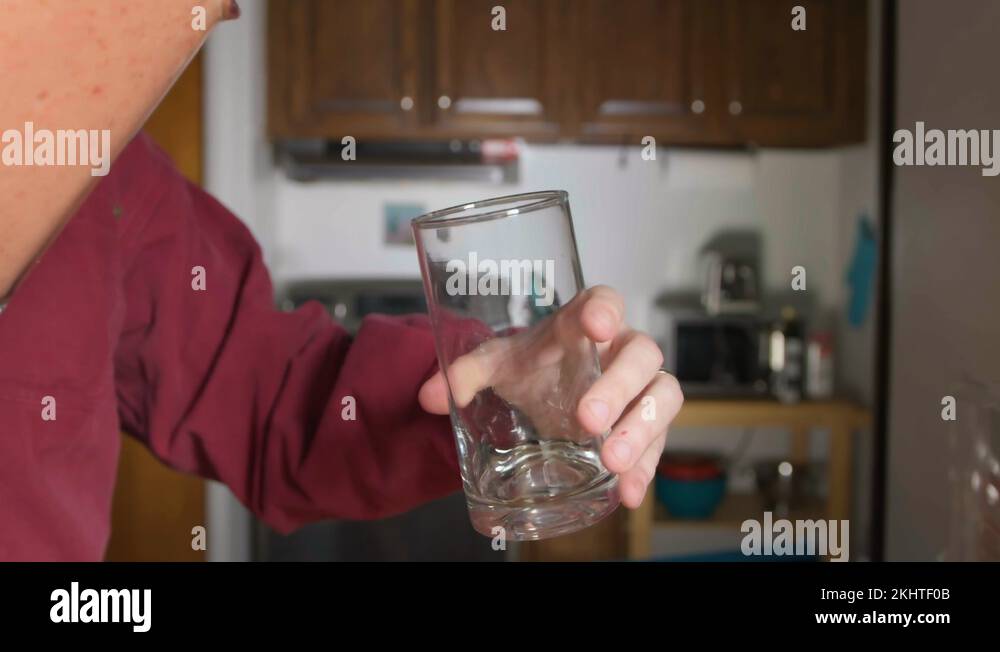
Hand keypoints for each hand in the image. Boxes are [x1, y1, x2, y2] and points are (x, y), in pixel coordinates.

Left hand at [419, 285, 683, 508]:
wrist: (552, 390)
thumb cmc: (533, 366)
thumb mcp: (498, 364)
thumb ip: (464, 373)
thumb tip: (427, 396)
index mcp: (583, 323)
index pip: (604, 300)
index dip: (605, 308)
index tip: (597, 324)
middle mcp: (622, 349)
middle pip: (641, 354)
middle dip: (618, 386)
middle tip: (587, 419)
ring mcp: (640, 386)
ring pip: (662, 396)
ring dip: (641, 429)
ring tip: (611, 462)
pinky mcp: (647, 424)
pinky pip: (660, 441)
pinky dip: (646, 468)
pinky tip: (627, 494)